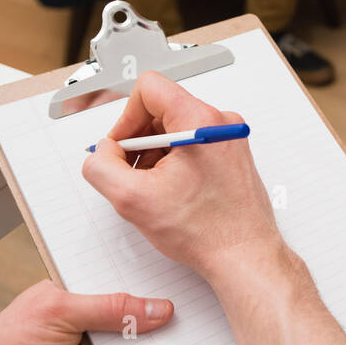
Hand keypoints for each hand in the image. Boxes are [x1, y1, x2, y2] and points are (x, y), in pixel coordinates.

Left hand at [0, 281, 172, 344]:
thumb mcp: (57, 312)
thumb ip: (107, 308)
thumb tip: (155, 309)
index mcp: (77, 293)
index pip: (119, 279)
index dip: (146, 279)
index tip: (176, 277)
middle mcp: (91, 321)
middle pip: (137, 312)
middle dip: (159, 312)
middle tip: (188, 307)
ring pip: (142, 344)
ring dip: (159, 344)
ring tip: (187, 337)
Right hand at [82, 71, 285, 281]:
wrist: (244, 256)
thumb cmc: (206, 231)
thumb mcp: (132, 200)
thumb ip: (102, 167)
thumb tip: (102, 152)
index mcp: (199, 121)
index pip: (149, 88)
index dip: (126, 118)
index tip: (122, 147)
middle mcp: (219, 122)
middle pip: (161, 110)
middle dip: (139, 142)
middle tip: (134, 175)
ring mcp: (228, 138)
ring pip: (175, 130)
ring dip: (156, 155)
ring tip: (156, 189)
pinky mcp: (231, 155)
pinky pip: (192, 145)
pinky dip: (174, 164)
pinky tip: (173, 193)